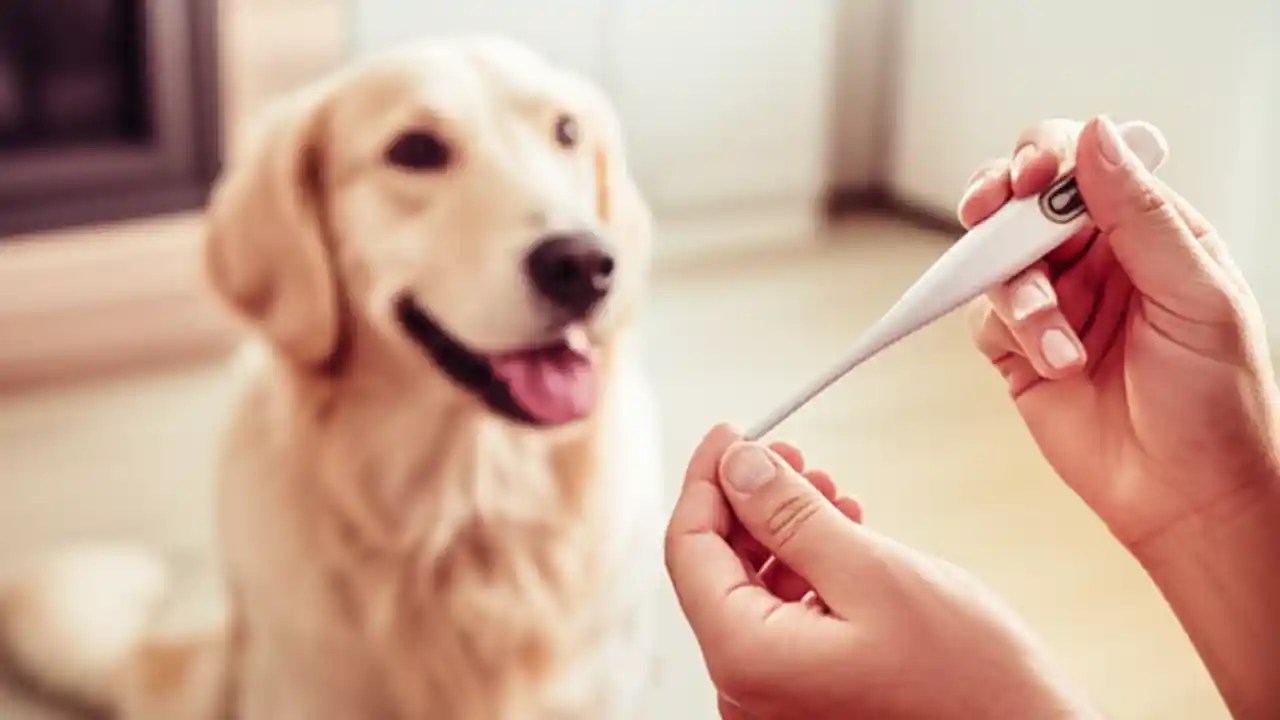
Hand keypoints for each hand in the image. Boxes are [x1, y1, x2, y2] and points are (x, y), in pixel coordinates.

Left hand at [665, 425, 1093, 719]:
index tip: (731, 432)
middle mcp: (745, 687)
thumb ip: (791, 516)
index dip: (705, 481)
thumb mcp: (874, 574)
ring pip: (751, 589)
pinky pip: (782, 619)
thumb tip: (735, 466)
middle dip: (751, 502)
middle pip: (716, 569)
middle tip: (792, 454)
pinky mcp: (806, 696)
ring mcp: (774, 697)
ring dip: (783, 532)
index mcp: (746, 657)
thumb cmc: (968, 679)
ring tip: (830, 493)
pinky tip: (841, 537)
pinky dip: (804, 571)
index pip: (687, 550)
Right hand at [961, 116, 1279, 549]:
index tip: (1031, 176)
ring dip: (1021, 294)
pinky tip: (1056, 364)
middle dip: (999, 198)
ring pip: (997, 259)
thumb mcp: (1195, 294)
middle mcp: (1094, 257)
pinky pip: (986, 317)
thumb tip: (1096, 134)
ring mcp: (1053, 301)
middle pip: (1022, 198)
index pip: (1085, 164)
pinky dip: (1013, 334)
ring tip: (1061, 343)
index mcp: (1149, 229)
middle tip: (990, 208)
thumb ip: (1141, 214)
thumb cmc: (1217, 399)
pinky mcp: (1017, 348)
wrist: (1186, 496)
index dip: (1049, 157)